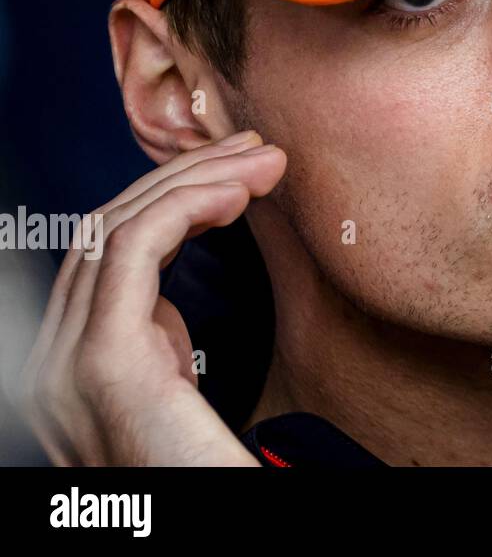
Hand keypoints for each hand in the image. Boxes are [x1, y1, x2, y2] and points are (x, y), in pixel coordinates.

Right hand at [17, 131, 286, 465]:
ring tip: (262, 160)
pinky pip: (132, 250)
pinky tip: (237, 192)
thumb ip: (161, 345)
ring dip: (194, 178)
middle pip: (107, 231)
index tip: (240, 171)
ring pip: (117, 228)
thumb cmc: (211, 467)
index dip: (171, 199)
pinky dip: (185, 204)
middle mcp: (53, 363)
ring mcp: (65, 366)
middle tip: (256, 148)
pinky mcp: (101, 365)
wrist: (222, 524)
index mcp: (73, 366)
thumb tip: (175, 293)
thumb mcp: (178, 392)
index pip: (108, 254)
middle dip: (184, 175)